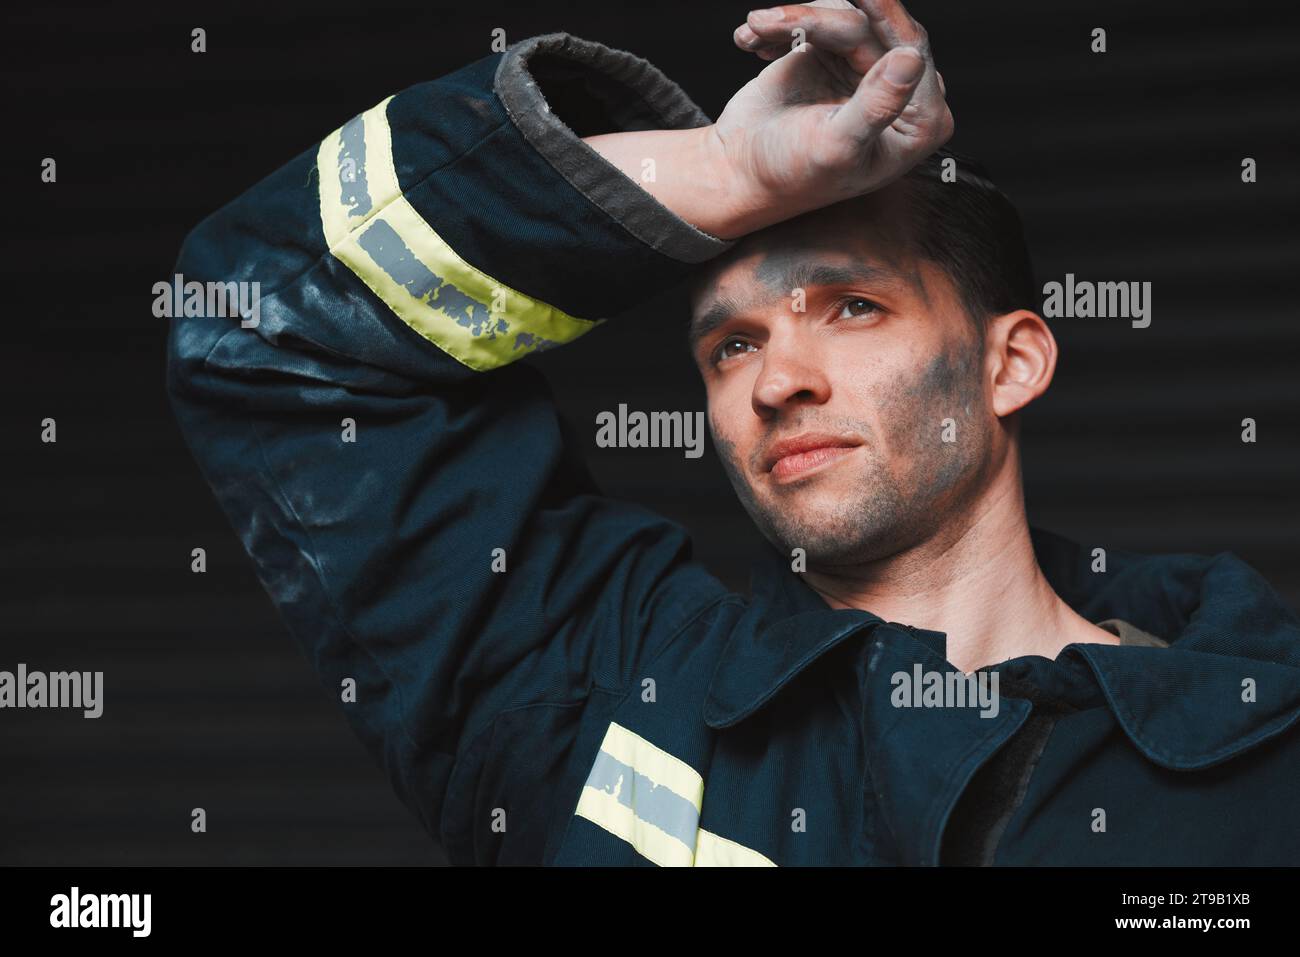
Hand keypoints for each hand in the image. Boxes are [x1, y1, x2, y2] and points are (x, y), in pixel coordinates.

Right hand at [708, 0, 953, 234]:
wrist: (744, 172)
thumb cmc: (793, 174)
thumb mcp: (836, 148)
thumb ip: (876, 107)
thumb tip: (911, 60)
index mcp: (919, 121)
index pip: (911, 51)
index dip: (888, 16)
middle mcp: (899, 90)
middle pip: (868, 29)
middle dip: (817, 22)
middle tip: (768, 22)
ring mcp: (865, 69)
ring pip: (839, 17)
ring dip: (792, 21)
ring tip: (754, 32)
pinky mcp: (833, 53)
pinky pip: (815, 19)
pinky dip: (781, 28)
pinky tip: (752, 44)